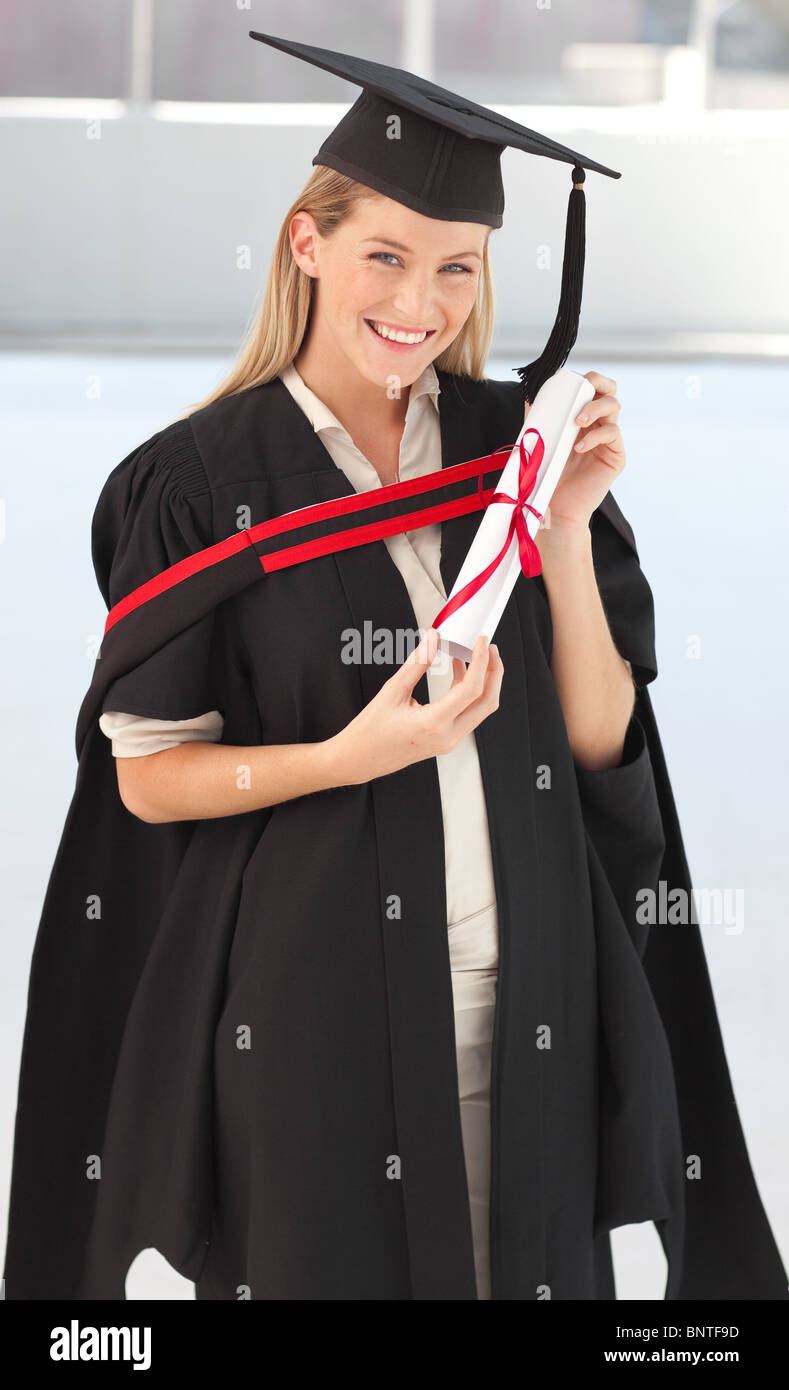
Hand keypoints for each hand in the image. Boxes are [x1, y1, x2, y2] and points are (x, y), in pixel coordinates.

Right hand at [330, 629, 503, 783]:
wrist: (360, 758)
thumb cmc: (371, 729)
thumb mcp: (393, 690)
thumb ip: (417, 662)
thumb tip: (433, 638)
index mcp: (434, 723)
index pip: (471, 689)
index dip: (481, 661)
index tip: (481, 641)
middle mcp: (447, 736)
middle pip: (487, 702)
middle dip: (494, 672)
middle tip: (488, 646)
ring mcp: (450, 741)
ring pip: (481, 710)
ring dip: (483, 682)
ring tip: (474, 655)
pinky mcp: (447, 740)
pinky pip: (468, 714)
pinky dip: (469, 692)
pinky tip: (459, 672)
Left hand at [531, 370, 624, 542]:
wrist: (556, 509)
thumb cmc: (547, 478)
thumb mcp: (540, 445)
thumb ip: (539, 423)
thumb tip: (529, 400)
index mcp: (582, 418)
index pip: (591, 388)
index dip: (584, 379)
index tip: (567, 381)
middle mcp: (598, 424)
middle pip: (609, 389)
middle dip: (598, 381)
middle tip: (583, 387)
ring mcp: (609, 439)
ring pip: (614, 405)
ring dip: (595, 407)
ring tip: (577, 421)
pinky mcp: (616, 456)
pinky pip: (612, 434)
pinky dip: (595, 436)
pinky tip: (579, 447)